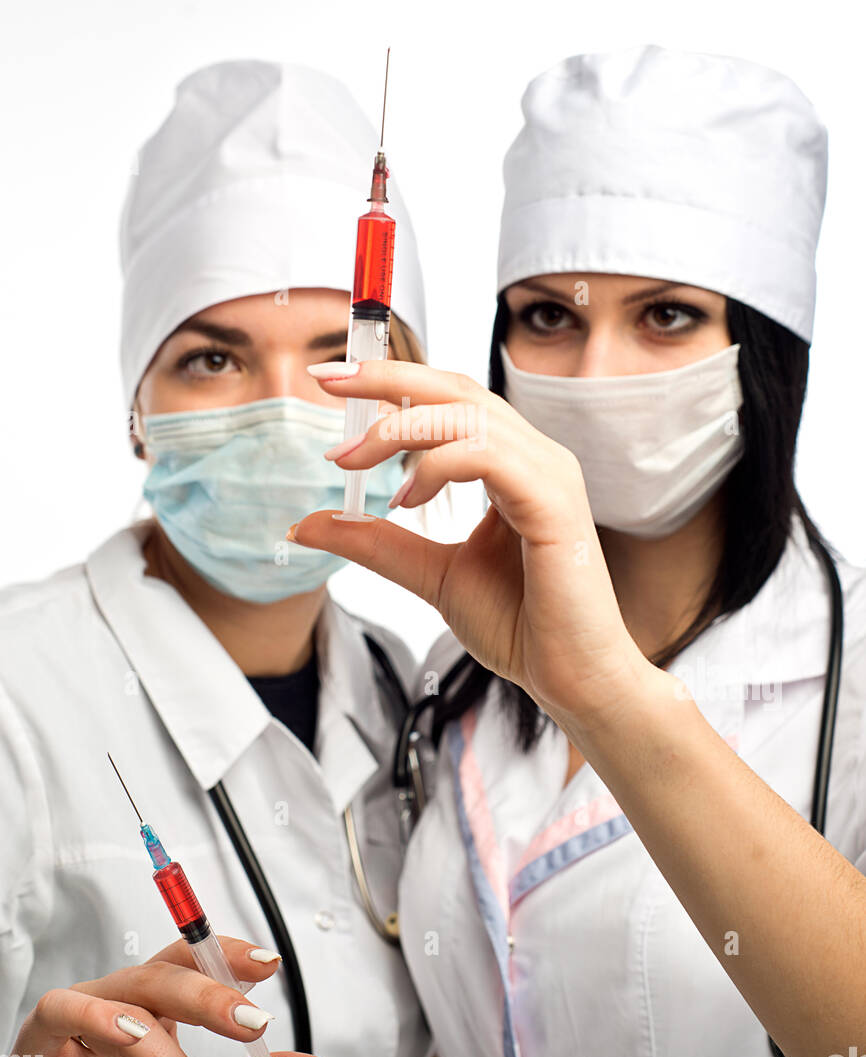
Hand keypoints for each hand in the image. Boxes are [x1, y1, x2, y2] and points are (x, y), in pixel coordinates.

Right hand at [8, 936, 335, 1056]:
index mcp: (159, 1000)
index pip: (198, 959)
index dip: (232, 955)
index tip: (269, 965)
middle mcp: (126, 994)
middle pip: (170, 970)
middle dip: (214, 989)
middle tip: (254, 1017)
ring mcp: (87, 1006)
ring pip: (130, 991)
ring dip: (169, 1022)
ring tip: (197, 1055)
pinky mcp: (47, 1029)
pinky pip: (68, 1008)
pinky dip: (98, 1017)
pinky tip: (132, 1031)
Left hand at [290, 360, 660, 737]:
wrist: (572, 679)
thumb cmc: (520, 625)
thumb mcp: (430, 573)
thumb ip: (377, 543)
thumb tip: (307, 523)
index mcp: (512, 464)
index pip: (449, 400)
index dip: (392, 382)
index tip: (331, 383)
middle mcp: (535, 457)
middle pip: (457, 389)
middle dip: (387, 376)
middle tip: (326, 381)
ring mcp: (549, 474)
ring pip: (467, 415)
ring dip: (399, 428)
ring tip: (352, 461)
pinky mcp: (554, 502)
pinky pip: (488, 454)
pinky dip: (438, 464)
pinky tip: (405, 497)